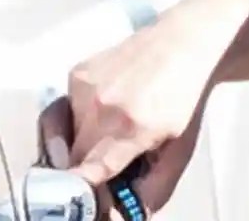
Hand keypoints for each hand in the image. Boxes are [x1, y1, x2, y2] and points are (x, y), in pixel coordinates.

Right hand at [57, 24, 215, 214]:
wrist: (183, 44)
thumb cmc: (185, 97)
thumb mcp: (180, 148)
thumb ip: (155, 188)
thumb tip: (131, 215)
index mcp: (133, 128)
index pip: (88, 173)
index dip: (83, 193)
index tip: (85, 201)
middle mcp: (104, 107)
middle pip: (72, 160)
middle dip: (84, 171)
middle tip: (104, 169)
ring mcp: (87, 88)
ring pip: (63, 137)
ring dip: (78, 144)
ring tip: (103, 138)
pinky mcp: (77, 74)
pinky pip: (63, 110)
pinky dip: (78, 119)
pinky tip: (104, 110)